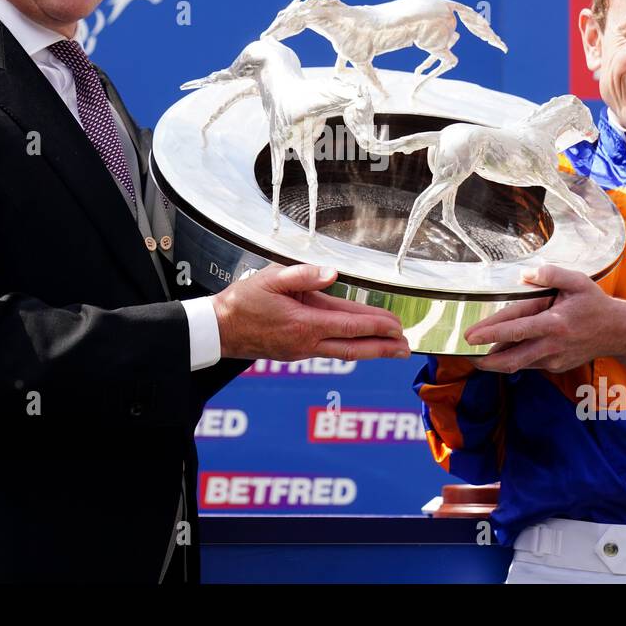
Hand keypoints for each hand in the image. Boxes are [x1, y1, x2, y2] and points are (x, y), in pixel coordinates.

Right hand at [213, 264, 410, 361]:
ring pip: (343, 352)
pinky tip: (357, 342)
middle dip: (383, 348)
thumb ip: (303, 275)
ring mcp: (301, 351)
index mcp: (305, 324)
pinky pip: (328, 349)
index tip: (398, 326)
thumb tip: (332, 274)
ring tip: (391, 349)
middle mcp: (307, 343)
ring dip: (370, 350)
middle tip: (407, 348)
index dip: (377, 326)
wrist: (218, 330)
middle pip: (354, 348)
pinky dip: (349, 346)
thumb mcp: (271, 278)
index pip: (351, 326)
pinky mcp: (295, 352)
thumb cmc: (242, 302)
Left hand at [464, 264, 625, 375]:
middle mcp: (551, 346)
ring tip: (475, 354)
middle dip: (485, 359)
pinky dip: (513, 358)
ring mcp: (553, 360)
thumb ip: (550, 274)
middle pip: (511, 359)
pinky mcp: (554, 367)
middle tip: (464, 353)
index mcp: (554, 323)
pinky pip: (528, 363)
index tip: (469, 336)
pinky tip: (500, 351)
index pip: (516, 330)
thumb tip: (524, 275)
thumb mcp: (577, 281)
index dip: (491, 333)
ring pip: (517, 364)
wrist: (617, 332)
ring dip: (496, 361)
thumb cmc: (594, 304)